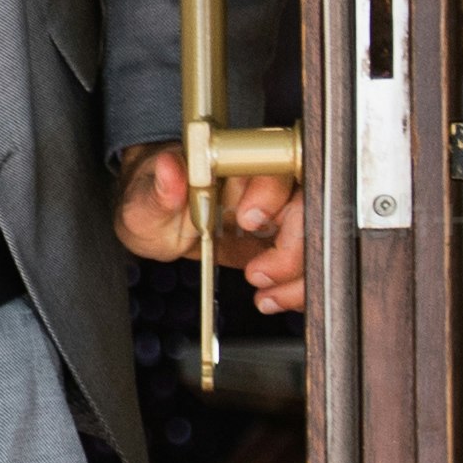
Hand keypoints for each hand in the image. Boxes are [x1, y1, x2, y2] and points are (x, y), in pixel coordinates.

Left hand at [111, 146, 305, 314]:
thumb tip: (167, 167)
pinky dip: (299, 286)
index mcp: (233, 165)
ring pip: (317, 237)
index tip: (248, 220)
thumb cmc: (153, 202)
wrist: (160, 220)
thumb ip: (160, 189)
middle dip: (291, 248)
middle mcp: (263, 185)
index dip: (270, 193)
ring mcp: (278, 213)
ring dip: (298, 275)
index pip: (271, 165)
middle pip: (306, 207)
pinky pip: (309, 261)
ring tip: (266, 294)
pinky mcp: (283, 241)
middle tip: (258, 273)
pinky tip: (275, 298)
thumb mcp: (145, 203)